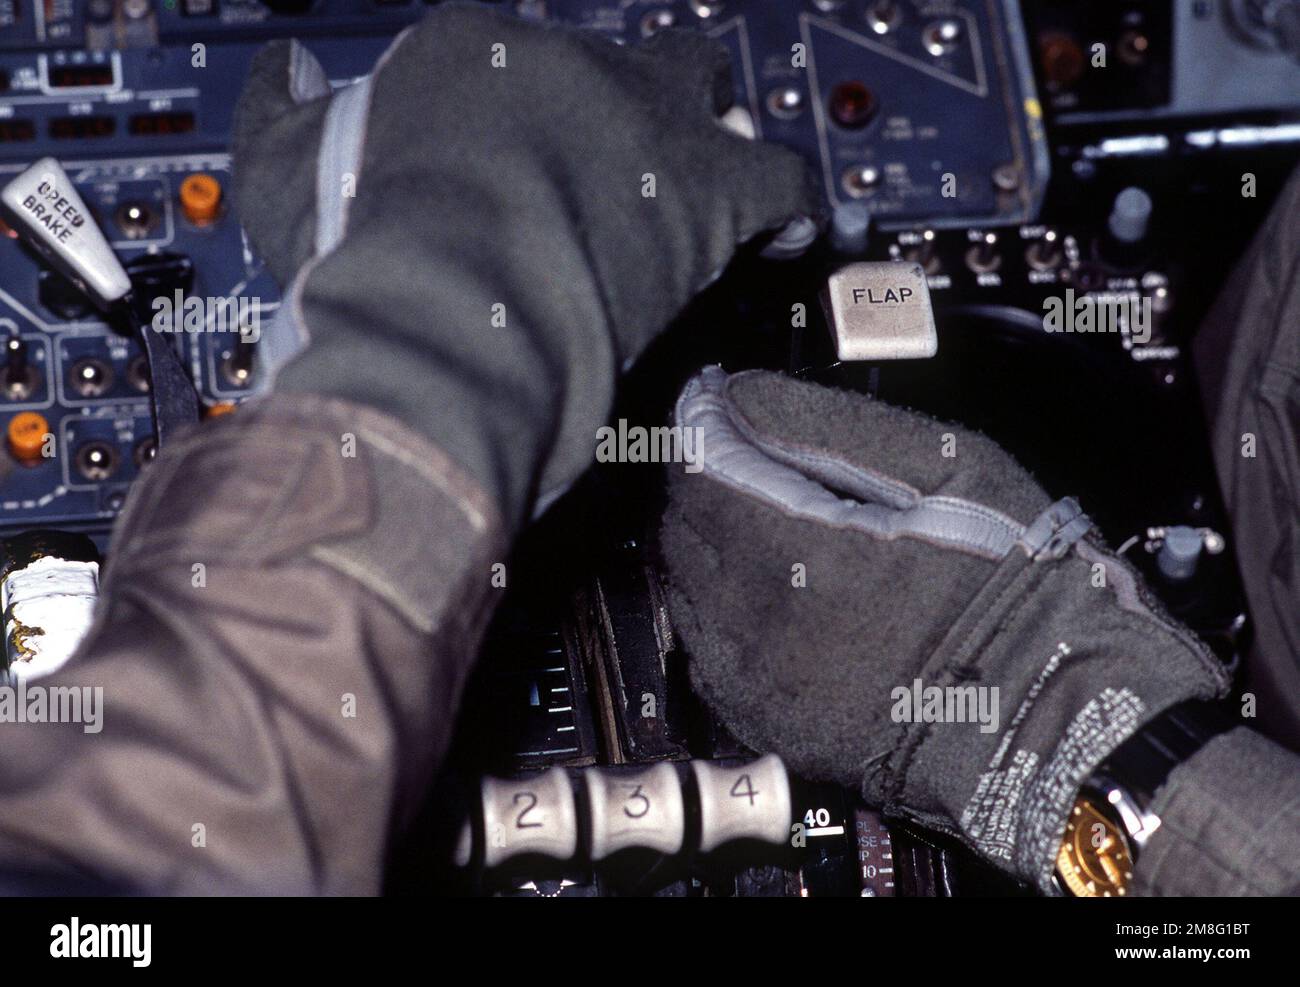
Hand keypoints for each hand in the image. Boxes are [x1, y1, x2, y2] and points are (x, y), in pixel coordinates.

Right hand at [232, 4, 812, 526]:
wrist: (443, 311)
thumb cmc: (365, 251)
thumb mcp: (280, 169)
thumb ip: (280, 109)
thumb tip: (282, 77)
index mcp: (476, 51)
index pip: (517, 59)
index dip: (525, 115)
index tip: (520, 159)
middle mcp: (572, 66)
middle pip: (621, 60)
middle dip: (625, 100)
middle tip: (616, 162)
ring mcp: (648, 122)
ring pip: (704, 97)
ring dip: (703, 137)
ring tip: (701, 182)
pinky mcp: (707, 190)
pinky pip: (778, 178)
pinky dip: (786, 203)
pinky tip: (783, 230)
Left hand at [658, 367, 1227, 890]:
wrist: (1050, 709)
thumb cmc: (1015, 584)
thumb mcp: (944, 467)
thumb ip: (825, 425)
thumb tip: (738, 393)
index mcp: (802, 551)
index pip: (696, 468)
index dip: (703, 428)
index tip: (719, 407)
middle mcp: (761, 623)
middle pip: (679, 525)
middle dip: (704, 483)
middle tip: (752, 462)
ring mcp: (755, 679)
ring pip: (681, 585)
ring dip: (707, 544)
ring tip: (774, 527)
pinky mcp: (763, 718)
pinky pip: (701, 646)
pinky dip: (718, 609)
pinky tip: (774, 593)